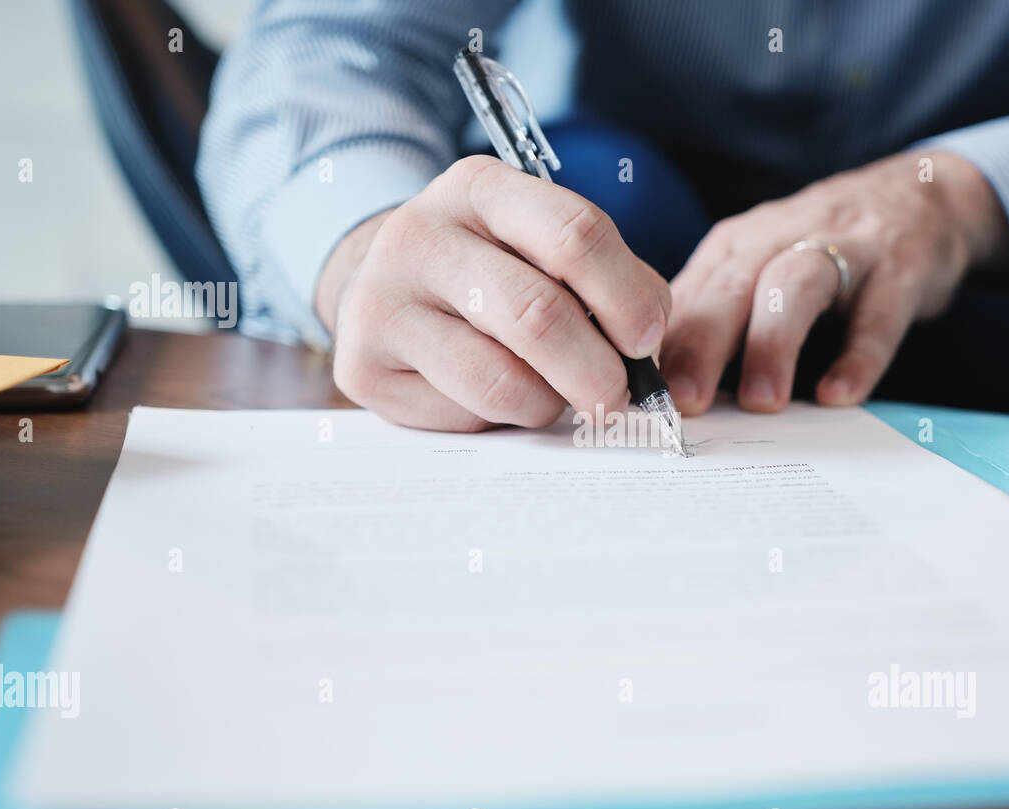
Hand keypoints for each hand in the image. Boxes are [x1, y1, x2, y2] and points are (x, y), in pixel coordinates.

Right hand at [317, 155, 670, 430]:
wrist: (386, 287)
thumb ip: (606, 284)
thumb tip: (647, 350)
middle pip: (538, 314)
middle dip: (597, 371)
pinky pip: (463, 414)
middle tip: (615, 397)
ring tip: (549, 394)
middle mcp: (420, 234)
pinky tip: (488, 395)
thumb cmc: (489, 271)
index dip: (627, 297)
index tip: (645, 340)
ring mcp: (380, 300)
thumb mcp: (543, 249)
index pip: (574, 235)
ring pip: (502, 380)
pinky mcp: (361, 367)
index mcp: (480, 188)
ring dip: (548, 403)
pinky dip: (497, 419)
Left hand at [659, 151, 1008, 413]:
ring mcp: (842, 248)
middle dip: (703, 344)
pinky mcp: (897, 267)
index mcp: (733, 248)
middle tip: (685, 402)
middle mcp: (778, 240)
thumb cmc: (818, 249)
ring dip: (774, 344)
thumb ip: (708, 318)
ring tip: (761, 403)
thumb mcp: (754, 269)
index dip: (656, 345)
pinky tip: (839, 394)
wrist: (919, 196)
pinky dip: (859, 355)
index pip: (684, 297)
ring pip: (795, 287)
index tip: (635, 394)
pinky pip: (877, 313)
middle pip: (731, 286)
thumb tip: (648, 383)